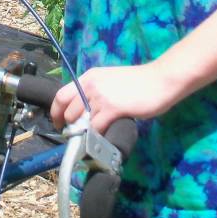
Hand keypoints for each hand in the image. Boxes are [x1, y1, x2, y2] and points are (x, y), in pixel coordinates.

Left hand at [50, 62, 178, 133]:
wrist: (159, 80)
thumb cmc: (138, 81)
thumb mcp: (110, 81)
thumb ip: (96, 93)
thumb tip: (86, 111)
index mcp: (89, 77)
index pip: (61, 94)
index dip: (56, 112)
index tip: (59, 123)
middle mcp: (90, 85)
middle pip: (67, 110)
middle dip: (67, 126)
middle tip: (74, 136)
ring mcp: (100, 96)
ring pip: (79, 120)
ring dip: (81, 133)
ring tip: (87, 140)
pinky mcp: (113, 109)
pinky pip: (96, 128)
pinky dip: (95, 137)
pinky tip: (101, 140)